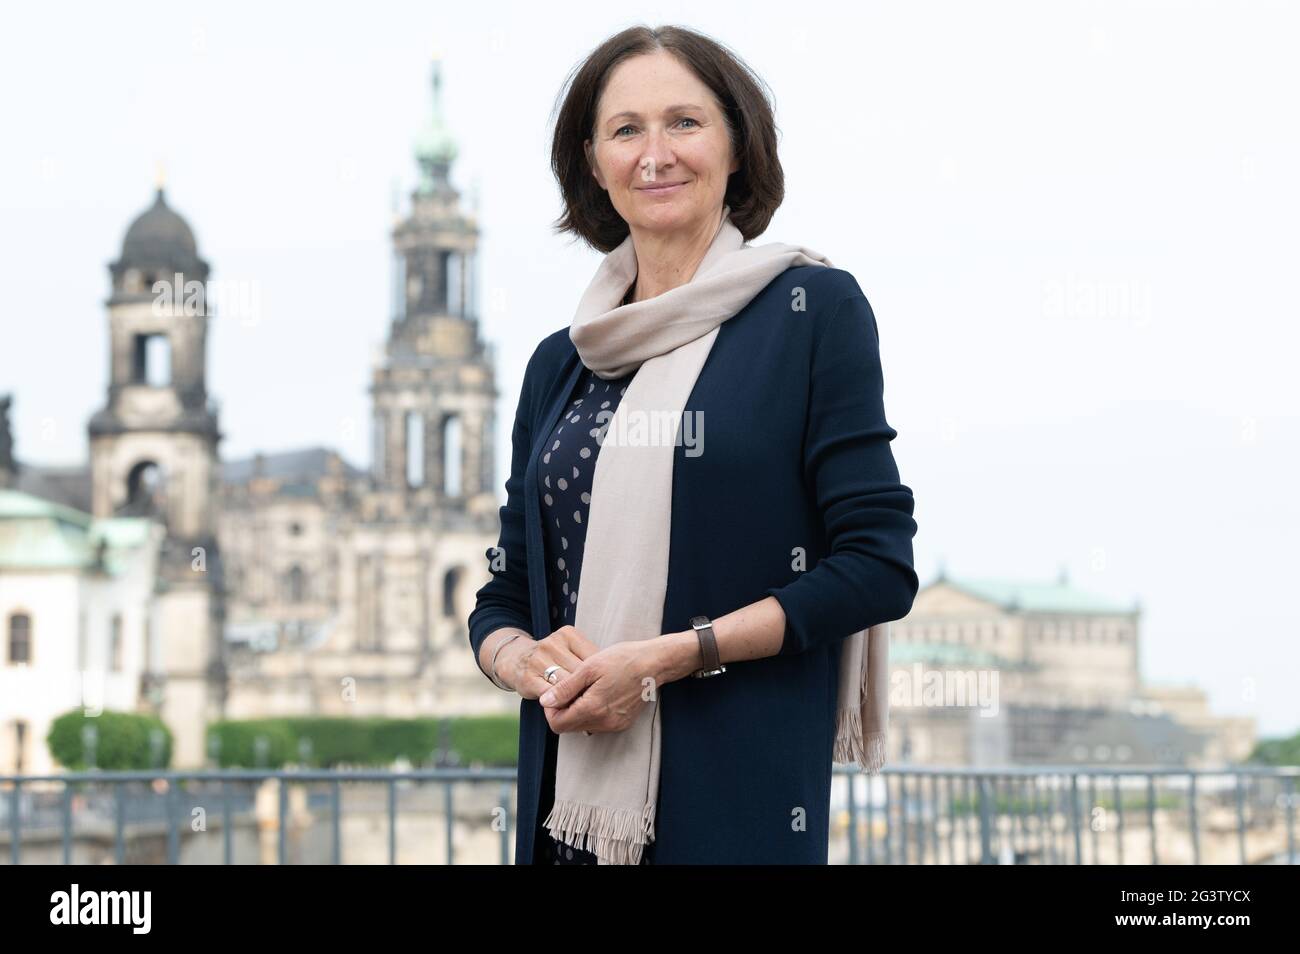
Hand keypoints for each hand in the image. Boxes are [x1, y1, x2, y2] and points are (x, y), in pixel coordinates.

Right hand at [497, 625, 599, 700]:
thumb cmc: (552, 659)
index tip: (606, 688)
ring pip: (565, 685)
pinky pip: (550, 695)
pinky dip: (559, 704)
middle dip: (589, 688)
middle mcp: (552, 644)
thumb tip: (613, 676)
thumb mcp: (570, 650)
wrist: (515, 660)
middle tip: (599, 702)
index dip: (599, 676)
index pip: (592, 657)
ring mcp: (538, 659)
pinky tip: (566, 708)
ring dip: (575, 698)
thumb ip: (587, 659)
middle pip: (580, 672)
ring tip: (585, 707)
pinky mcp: (527, 677)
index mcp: (568, 634)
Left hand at [539, 639, 666, 734]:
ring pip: (583, 726)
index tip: (555, 692)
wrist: (654, 664)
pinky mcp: (623, 723)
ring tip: (585, 688)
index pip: (557, 724)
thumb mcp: (589, 668)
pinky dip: (591, 712)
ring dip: (577, 711)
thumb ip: (565, 688)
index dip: (550, 710)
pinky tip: (598, 693)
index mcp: (593, 708)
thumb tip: (545, 701)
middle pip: (569, 727)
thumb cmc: (622, 660)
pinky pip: (597, 724)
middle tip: (569, 688)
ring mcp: (615, 725)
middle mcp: (604, 722)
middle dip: (563, 710)